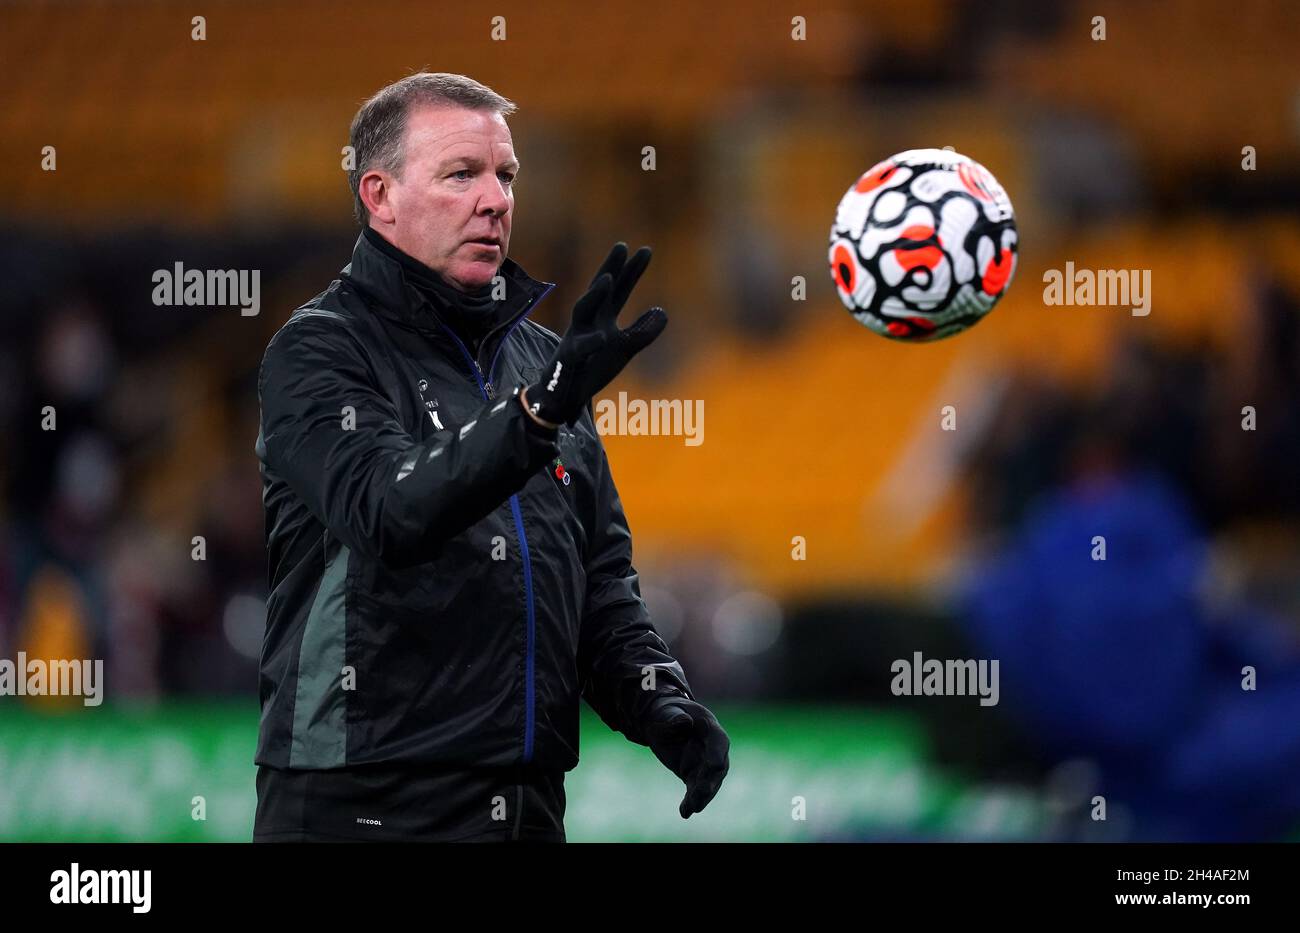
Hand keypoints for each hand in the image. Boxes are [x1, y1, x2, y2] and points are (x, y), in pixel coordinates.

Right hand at [526, 242, 667, 426]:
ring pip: (582, 310)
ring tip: (608, 278)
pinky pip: (578, 349)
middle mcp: (588, 321)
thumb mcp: (623, 348)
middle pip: (599, 290)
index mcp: (602, 317)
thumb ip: (641, 331)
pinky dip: (590, 343)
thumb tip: (662, 311)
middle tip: (622, 246)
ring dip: (594, 295)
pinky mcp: (568, 359)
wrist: (564, 395)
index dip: (632, 271)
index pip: (619, 289)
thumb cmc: (591, 367)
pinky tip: (602, 338)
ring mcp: (575, 337)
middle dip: (610, 268)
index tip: (646, 250)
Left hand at [643, 696, 729, 818]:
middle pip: (717, 767)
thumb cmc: (665, 713)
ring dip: (702, 796)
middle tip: (702, 792)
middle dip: (710, 781)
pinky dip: (690, 802)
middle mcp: (712, 748)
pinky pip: (695, 791)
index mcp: (709, 728)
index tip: (714, 766)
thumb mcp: (666, 712)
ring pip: (708, 783)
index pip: (719, 742)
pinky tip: (684, 813)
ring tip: (692, 808)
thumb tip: (684, 722)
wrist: (661, 722)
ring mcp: (705, 764)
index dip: (717, 753)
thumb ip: (674, 718)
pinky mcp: (694, 776)